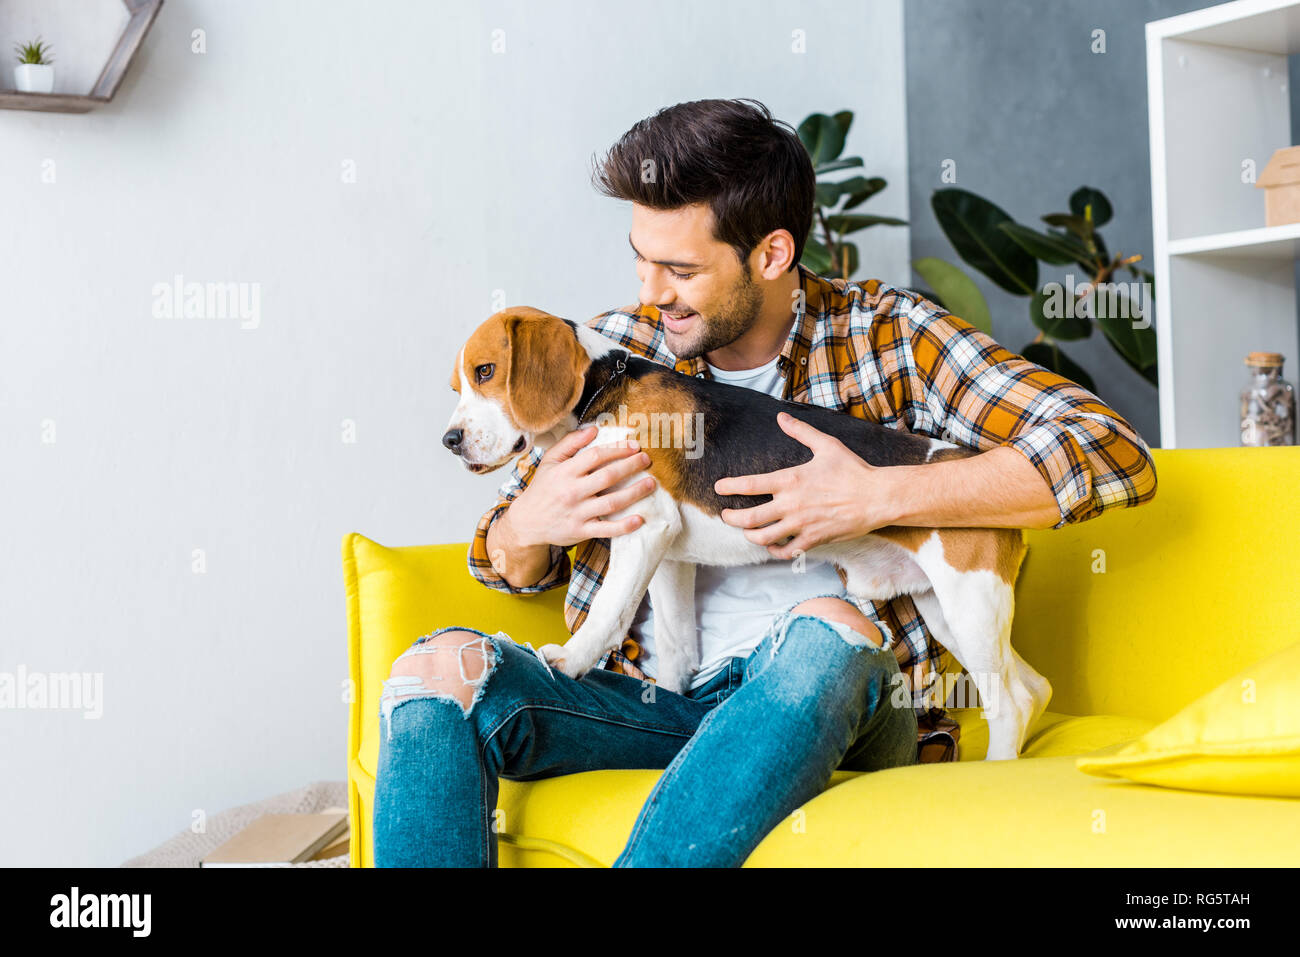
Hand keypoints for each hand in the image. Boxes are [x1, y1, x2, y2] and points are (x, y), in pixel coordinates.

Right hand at [506, 425, 655, 548]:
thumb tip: (594, 429)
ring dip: (634, 493)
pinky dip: (624, 526)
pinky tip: (639, 519)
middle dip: (631, 466)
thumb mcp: (550, 461)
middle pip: (607, 477)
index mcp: (565, 472)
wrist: (527, 522)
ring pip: (611, 502)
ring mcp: (577, 513)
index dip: (617, 449)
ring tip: (651, 484)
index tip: (634, 446)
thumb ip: (570, 443)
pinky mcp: (581, 531)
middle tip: (647, 460)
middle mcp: (572, 492)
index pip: (596, 456)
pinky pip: (606, 529)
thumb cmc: (543, 489)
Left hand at [714, 412, 896, 559]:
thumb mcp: (826, 445)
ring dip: (749, 536)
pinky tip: (771, 546)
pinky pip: (786, 551)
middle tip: (725, 516)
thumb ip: (800, 431)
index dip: (729, 487)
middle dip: (731, 518)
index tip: (719, 488)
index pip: (749, 485)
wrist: (876, 497)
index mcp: (790, 480)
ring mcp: (801, 525)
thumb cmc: (852, 470)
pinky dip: (774, 550)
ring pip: (763, 538)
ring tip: (746, 532)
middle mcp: (791, 505)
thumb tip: (781, 416)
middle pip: (749, 518)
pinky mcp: (813, 540)